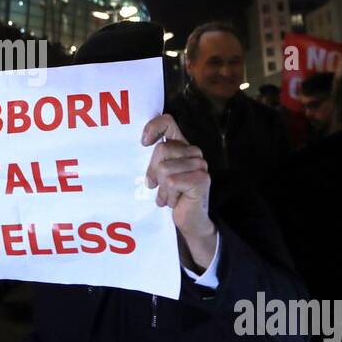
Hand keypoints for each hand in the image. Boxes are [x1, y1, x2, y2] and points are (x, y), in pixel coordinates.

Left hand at [141, 114, 216, 263]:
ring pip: (164, 168)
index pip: (168, 122)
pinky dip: (169, 195)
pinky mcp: (201, 179)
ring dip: (162, 188)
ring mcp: (200, 165)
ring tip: (168, 196)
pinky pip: (171, 182)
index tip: (143, 143)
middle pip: (162, 149)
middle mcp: (194, 152)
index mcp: (182, 146)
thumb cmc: (173, 195)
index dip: (153, 127)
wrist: (190, 220)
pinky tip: (175, 201)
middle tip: (156, 186)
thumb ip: (155, 159)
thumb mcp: (159, 174)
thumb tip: (140, 147)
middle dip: (153, 171)